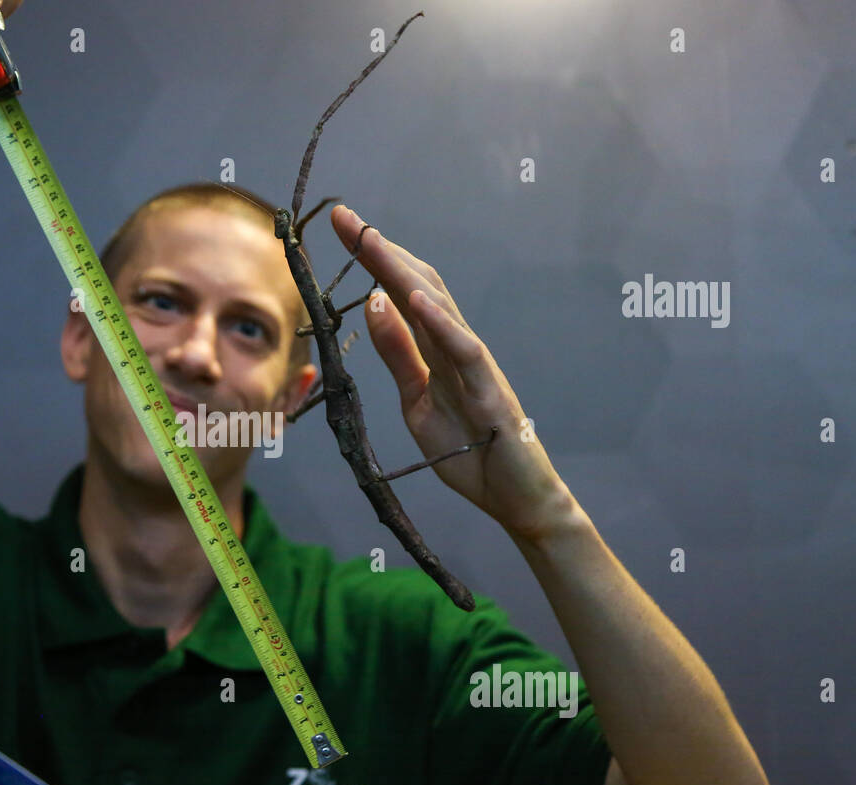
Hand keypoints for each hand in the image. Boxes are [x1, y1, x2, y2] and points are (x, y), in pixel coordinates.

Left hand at [329, 204, 574, 541]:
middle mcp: (455, 346)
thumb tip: (372, 305)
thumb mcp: (417, 403)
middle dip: (378, 249)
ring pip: (438, 307)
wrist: (516, 499)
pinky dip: (441, 323)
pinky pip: (465, 352)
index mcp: (434, 350)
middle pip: (416, 285)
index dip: (369, 259)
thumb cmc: (471, 451)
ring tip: (369, 240)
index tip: (338, 224)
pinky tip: (416, 298)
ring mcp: (476, 366)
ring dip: (402, 272)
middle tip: (343, 214)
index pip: (398, 293)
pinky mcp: (490, 394)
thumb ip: (398, 358)